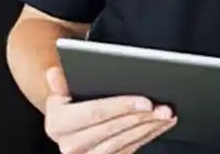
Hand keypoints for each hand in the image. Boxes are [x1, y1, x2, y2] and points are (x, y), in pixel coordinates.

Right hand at [42, 67, 176, 153]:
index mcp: (57, 124)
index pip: (95, 113)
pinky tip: (162, 123)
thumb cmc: (70, 102)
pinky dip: (148, 135)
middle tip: (163, 107)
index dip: (122, 106)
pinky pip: (129, 149)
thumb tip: (53, 72)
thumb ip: (61, 83)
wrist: (68, 126)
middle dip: (141, 117)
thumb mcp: (61, 92)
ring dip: (148, 128)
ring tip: (166, 113)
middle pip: (112, 130)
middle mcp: (69, 145)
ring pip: (123, 143)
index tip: (146, 101)